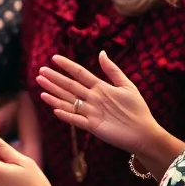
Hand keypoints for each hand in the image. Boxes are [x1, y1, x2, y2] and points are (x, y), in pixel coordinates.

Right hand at [36, 51, 159, 155]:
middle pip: (70, 87)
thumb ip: (112, 70)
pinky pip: (76, 119)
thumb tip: (101, 52)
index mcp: (100, 88)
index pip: (80, 74)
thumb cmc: (137, 109)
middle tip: (40, 72)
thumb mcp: (126, 86)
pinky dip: (66, 115)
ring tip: (41, 87)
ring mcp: (91, 112)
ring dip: (55, 94)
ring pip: (69, 101)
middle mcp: (92, 99)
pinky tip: (54, 108)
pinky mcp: (93, 126)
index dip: (67, 66)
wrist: (144, 132)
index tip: (54, 58)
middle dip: (55, 79)